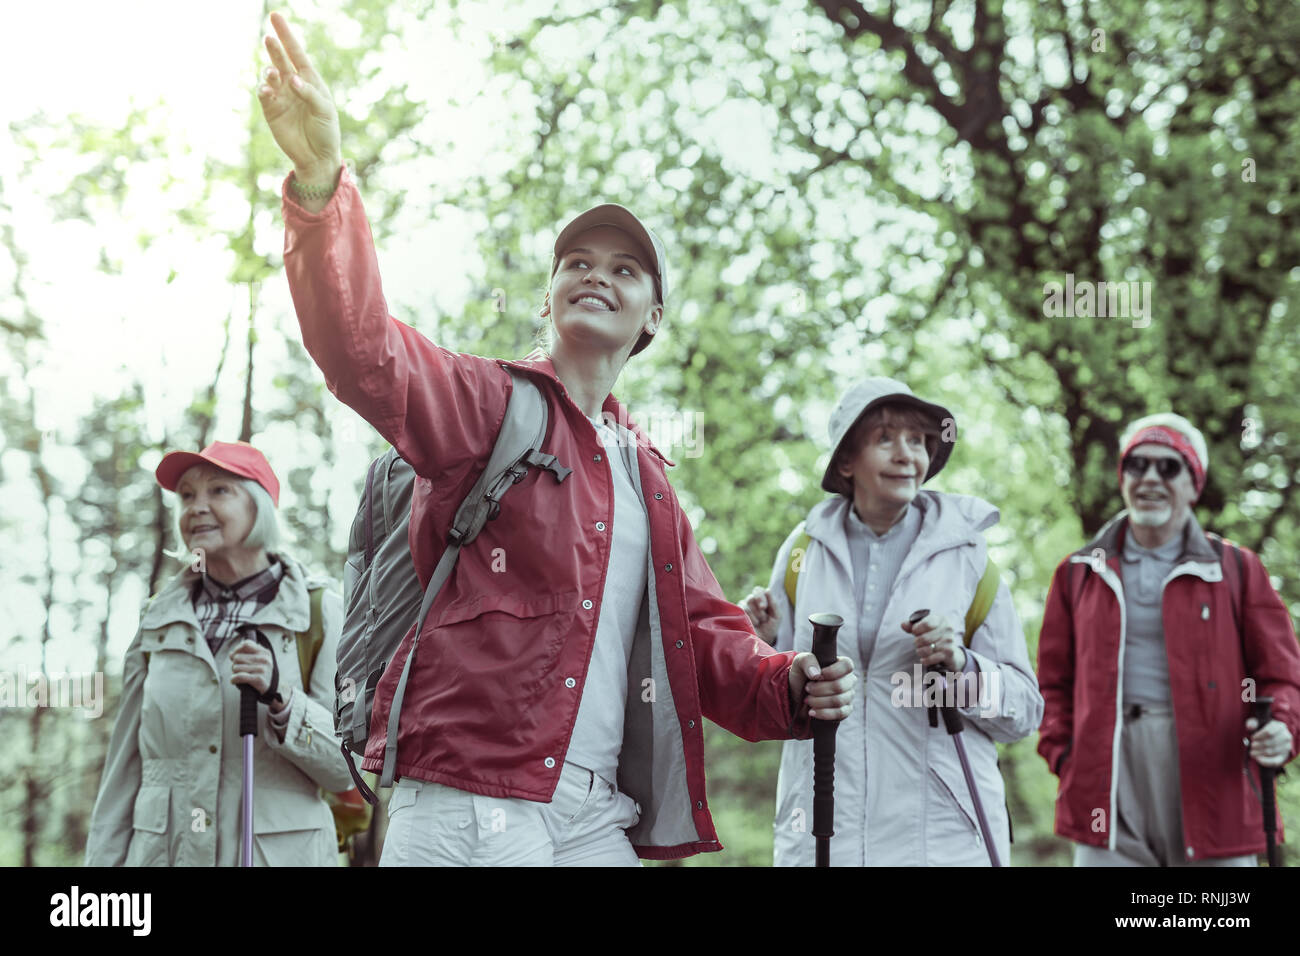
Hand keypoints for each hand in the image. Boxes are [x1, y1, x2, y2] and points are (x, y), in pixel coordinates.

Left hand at [231, 639, 282, 710]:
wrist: (275, 689)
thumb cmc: (265, 674)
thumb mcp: (261, 661)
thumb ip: (248, 654)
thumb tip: (231, 654)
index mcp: (264, 652)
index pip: (246, 644)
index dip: (237, 650)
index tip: (235, 656)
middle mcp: (264, 659)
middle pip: (238, 657)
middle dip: (235, 664)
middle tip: (239, 670)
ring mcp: (261, 669)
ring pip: (236, 667)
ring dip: (234, 673)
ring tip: (240, 675)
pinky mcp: (258, 679)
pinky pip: (239, 676)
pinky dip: (233, 679)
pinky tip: (234, 680)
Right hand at [256, 12, 342, 183]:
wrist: (317, 157)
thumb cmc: (326, 132)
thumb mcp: (324, 111)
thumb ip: (310, 94)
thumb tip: (292, 80)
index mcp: (309, 80)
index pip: (296, 53)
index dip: (287, 36)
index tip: (276, 16)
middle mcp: (293, 85)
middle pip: (281, 60)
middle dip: (274, 48)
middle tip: (269, 38)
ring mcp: (281, 97)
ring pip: (270, 76)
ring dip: (270, 72)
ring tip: (273, 73)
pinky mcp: (271, 111)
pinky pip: (264, 95)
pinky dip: (264, 90)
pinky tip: (267, 90)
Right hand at [741, 586, 779, 643]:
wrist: (762, 641)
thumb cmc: (770, 628)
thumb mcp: (777, 616)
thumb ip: (774, 603)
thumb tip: (768, 590)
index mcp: (762, 599)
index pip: (758, 590)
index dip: (760, 597)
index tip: (763, 607)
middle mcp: (751, 601)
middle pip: (751, 597)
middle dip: (758, 610)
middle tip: (763, 619)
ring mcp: (743, 607)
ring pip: (745, 605)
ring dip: (755, 616)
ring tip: (759, 623)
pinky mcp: (737, 613)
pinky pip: (741, 611)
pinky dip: (749, 619)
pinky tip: (752, 625)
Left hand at [788, 654, 855, 720]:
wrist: (797, 695)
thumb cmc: (802, 675)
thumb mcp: (799, 662)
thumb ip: (807, 661)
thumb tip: (816, 674)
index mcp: (841, 665)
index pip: (847, 665)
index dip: (832, 671)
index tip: (818, 676)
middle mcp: (848, 680)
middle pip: (840, 686)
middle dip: (819, 689)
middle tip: (807, 688)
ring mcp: (848, 696)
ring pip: (838, 701)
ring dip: (818, 701)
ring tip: (807, 700)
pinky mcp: (845, 710)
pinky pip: (839, 714)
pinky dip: (823, 713)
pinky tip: (812, 711)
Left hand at [902, 612, 964, 671]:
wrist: (949, 651)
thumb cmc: (933, 635)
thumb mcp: (923, 628)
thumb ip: (912, 626)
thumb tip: (903, 625)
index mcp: (941, 619)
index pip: (926, 624)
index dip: (916, 629)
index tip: (914, 632)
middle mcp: (948, 628)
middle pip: (924, 638)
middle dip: (917, 642)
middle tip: (917, 643)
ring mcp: (949, 641)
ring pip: (927, 649)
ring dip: (920, 651)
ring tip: (921, 650)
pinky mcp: (949, 653)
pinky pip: (932, 658)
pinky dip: (925, 660)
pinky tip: (923, 659)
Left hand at [1245, 717, 1292, 767]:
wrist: (1273, 738)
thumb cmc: (1264, 729)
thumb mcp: (1258, 723)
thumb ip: (1252, 723)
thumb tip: (1249, 726)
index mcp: (1280, 726)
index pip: (1269, 732)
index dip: (1259, 736)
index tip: (1252, 738)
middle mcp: (1286, 737)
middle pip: (1270, 742)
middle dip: (1259, 745)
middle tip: (1251, 746)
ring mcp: (1286, 747)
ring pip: (1272, 751)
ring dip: (1260, 752)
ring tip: (1251, 752)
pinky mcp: (1284, 757)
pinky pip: (1275, 761)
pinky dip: (1265, 761)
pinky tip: (1257, 759)